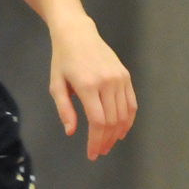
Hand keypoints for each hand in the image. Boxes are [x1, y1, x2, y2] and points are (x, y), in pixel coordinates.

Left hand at [48, 18, 135, 159]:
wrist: (78, 34)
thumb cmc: (63, 60)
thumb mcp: (56, 84)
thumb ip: (64, 109)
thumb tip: (71, 132)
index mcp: (87, 85)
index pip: (97, 122)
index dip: (96, 141)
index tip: (92, 154)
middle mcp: (107, 82)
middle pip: (112, 121)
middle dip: (106, 141)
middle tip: (100, 151)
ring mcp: (119, 78)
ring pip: (124, 115)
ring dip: (118, 134)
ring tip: (109, 144)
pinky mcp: (126, 76)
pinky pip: (132, 104)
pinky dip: (129, 120)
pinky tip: (122, 131)